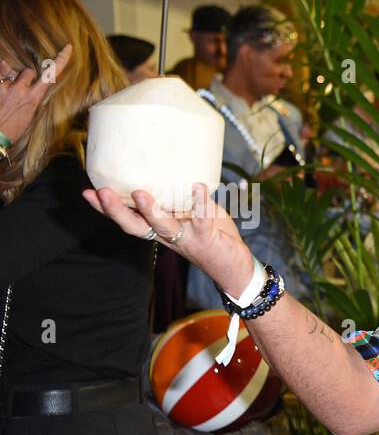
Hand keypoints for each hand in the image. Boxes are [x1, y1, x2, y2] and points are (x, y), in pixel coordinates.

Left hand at [0, 44, 71, 143]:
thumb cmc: (12, 129)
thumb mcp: (28, 115)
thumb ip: (29, 98)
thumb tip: (27, 88)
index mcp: (34, 99)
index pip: (50, 76)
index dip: (60, 61)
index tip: (67, 47)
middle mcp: (21, 90)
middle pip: (27, 72)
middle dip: (24, 77)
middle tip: (17, 89)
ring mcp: (6, 88)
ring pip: (11, 70)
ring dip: (9, 77)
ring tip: (6, 90)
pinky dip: (0, 74)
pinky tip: (2, 79)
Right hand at [82, 183, 254, 296]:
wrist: (236, 267)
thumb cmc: (212, 236)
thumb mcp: (192, 214)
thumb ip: (180, 197)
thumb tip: (172, 167)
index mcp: (159, 229)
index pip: (128, 220)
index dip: (106, 209)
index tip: (87, 193)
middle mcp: (167, 236)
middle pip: (135, 226)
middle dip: (115, 211)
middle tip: (100, 193)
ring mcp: (186, 239)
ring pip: (162, 227)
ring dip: (150, 211)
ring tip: (140, 194)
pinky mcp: (207, 238)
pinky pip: (201, 220)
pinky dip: (199, 203)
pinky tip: (198, 186)